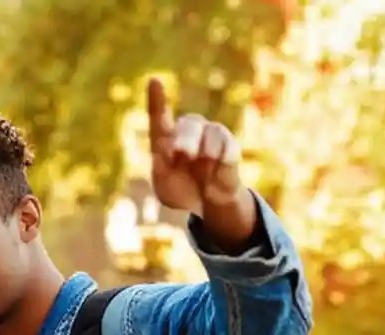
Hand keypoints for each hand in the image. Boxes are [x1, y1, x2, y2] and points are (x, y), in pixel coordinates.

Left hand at [148, 77, 251, 222]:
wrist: (206, 204)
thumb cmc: (180, 190)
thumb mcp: (164, 186)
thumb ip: (160, 170)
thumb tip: (163, 151)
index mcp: (166, 139)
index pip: (159, 116)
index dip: (157, 99)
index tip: (154, 81)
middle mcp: (188, 131)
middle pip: (188, 124)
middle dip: (185, 140)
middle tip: (182, 155)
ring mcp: (210, 134)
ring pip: (211, 133)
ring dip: (205, 155)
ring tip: (202, 175)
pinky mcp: (229, 145)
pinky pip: (227, 147)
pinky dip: (221, 163)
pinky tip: (217, 172)